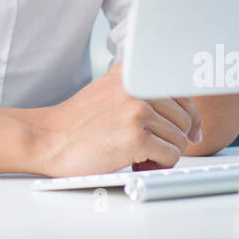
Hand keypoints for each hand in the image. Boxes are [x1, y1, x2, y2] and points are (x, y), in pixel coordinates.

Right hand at [27, 61, 202, 177]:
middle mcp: (137, 87)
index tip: (190, 130)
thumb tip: (184, 114)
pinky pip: (171, 156)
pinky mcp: (136, 137)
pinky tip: (136, 164)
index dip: (189, 117)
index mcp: (133, 72)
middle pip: (185, 119)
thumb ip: (142, 94)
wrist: (48, 138)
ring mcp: (137, 111)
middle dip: (174, 139)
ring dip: (163, 154)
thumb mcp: (111, 92)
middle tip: (152, 149)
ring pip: (180, 140)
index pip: (182, 91)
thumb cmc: (77, 123)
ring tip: (138, 156)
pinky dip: (159, 166)